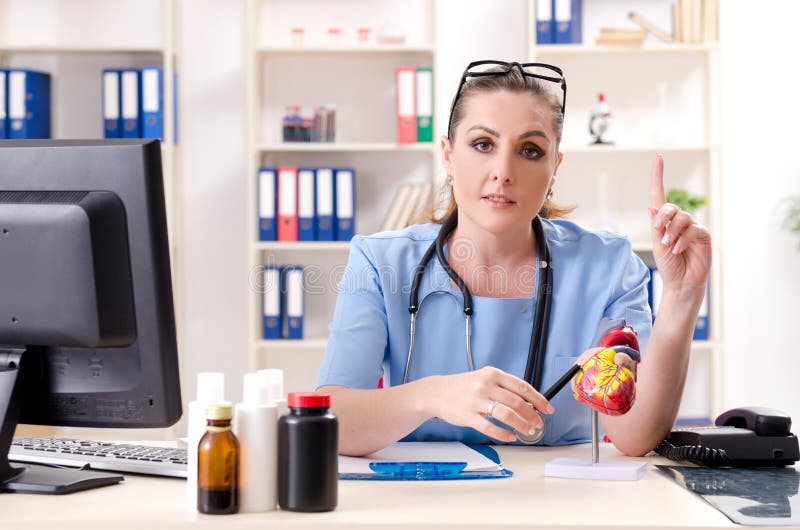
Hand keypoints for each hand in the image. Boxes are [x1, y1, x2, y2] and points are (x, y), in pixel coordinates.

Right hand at [428, 367, 553, 442]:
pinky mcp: (468, 415)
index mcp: (492, 374)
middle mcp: (485, 385)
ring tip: (528, 431)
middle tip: (539, 423)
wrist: (436, 392)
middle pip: (517, 402)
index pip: (522, 387)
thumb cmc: (463, 387)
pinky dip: (503, 434)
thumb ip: (503, 387)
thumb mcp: (484, 378)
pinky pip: (489, 427)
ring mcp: (476, 401)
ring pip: (506, 414)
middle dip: (532, 415)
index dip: (539, 399)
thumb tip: (528, 402)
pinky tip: (510, 436)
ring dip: (521, 425)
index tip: (548, 408)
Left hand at [648, 155, 711, 290]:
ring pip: (682, 218)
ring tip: (669, 246)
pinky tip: (678, 249)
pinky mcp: (703, 235)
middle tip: (658, 232)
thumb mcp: (657, 244)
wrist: (680, 283)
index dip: (658, 176)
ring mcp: (691, 227)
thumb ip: (657, 226)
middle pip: (671, 207)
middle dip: (663, 217)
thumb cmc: (668, 264)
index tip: (659, 158)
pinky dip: (683, 239)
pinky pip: (693, 230)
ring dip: (673, 232)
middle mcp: (678, 221)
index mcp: (663, 221)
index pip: (660, 195)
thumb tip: (652, 207)